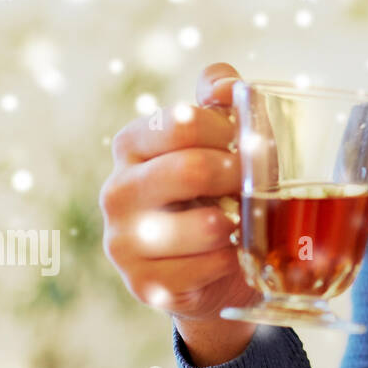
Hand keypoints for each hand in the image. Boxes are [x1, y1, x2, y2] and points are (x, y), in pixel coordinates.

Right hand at [99, 62, 260, 364]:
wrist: (216, 261)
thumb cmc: (221, 186)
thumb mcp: (223, 135)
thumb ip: (221, 96)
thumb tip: (226, 83)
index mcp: (133, 144)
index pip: (181, 123)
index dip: (226, 130)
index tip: (244, 142)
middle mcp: (118, 191)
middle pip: (190, 170)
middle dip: (236, 176)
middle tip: (249, 182)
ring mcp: (125, 241)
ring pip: (202, 226)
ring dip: (237, 222)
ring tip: (241, 219)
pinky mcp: (146, 284)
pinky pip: (206, 268)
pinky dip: (232, 259)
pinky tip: (233, 253)